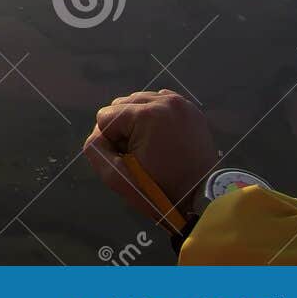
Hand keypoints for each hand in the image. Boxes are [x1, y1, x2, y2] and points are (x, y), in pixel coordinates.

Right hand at [83, 90, 217, 224]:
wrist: (201, 196)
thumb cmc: (160, 189)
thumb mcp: (117, 177)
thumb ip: (95, 149)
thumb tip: (100, 131)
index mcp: (147, 115)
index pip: (105, 117)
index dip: (111, 142)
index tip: (129, 160)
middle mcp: (165, 101)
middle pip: (120, 105)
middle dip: (123, 129)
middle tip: (139, 154)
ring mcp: (180, 103)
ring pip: (139, 101)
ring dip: (137, 121)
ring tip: (150, 146)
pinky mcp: (189, 108)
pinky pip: (159, 101)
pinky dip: (154, 116)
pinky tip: (160, 136)